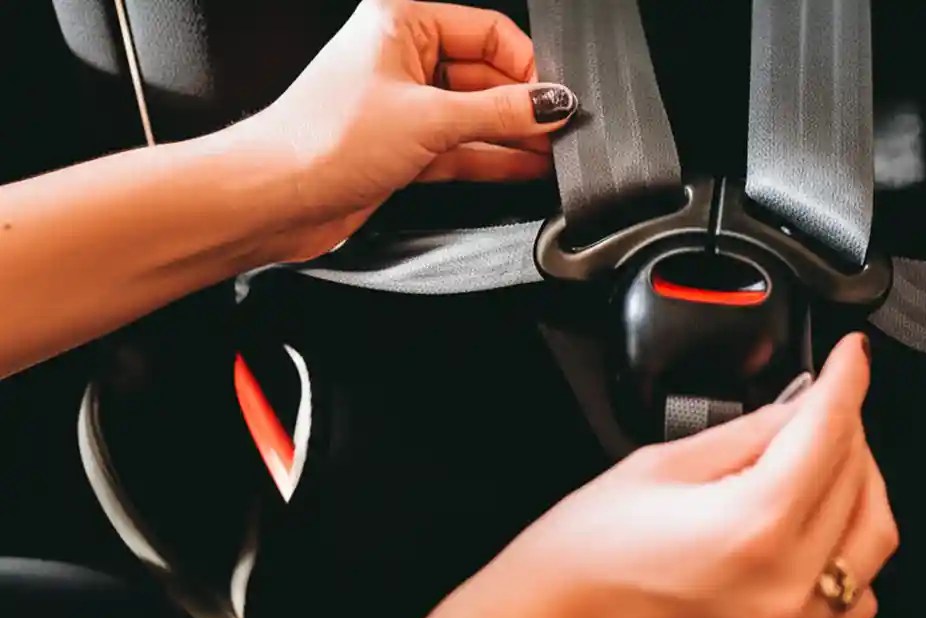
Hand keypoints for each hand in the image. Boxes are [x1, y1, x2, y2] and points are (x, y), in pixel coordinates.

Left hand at [230, 0, 577, 262]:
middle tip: (562, 128)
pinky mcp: (402, 147)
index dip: (528, 65)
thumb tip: (551, 102)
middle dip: (524, 103)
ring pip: (475, 114)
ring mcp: (403, 105)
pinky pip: (461, 146)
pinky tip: (527, 166)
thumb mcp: (429, 119)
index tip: (556, 99)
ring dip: (513, 134)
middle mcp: (403, 58)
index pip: (489, 32)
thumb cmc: (321, 139)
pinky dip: (493, 157)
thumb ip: (500, 112)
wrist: (273, 197)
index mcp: (403, 22)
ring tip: (555, 151)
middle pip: (486, 74)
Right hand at [469, 333, 897, 617]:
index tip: (852, 355)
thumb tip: (795, 409)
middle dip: (848, 429)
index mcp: (752, 529)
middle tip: (820, 405)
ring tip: (820, 465)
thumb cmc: (572, 569)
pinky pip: (854, 602)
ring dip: (859, 490)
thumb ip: (742, 435)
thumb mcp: (654, 469)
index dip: (846, 380)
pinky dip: (850, 556)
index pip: (828, 432)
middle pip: (859, 483)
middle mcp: (784, 591)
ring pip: (873, 544)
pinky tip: (816, 532)